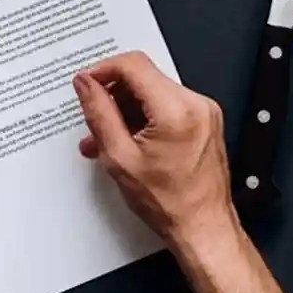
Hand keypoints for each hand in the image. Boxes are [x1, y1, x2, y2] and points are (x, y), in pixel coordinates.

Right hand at [73, 51, 236, 251]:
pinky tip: (129, 139)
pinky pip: (168, 104)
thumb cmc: (171, 203)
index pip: (133, 65)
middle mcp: (196, 104)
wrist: (203, 227)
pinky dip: (145, 116)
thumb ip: (99, 113)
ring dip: (127, 108)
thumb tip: (86, 84)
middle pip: (144, 76)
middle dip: (113, 94)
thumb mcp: (120, 158)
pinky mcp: (205, 120)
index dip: (103, 69)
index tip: (87, 83)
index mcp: (177, 110)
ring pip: (154, 90)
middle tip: (95, 116)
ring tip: (108, 137)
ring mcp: (205, 111)